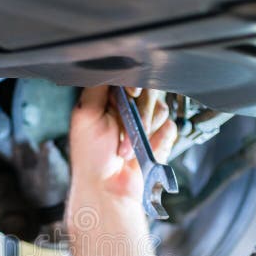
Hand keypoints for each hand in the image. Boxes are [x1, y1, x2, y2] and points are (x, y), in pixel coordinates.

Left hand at [68, 86, 176, 201]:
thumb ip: (96, 86)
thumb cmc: (91, 157)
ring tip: (126, 150)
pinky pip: (169, 127)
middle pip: (149, 91)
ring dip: (144, 130)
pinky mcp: (159, 138)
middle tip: (121, 131)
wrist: (108, 189)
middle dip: (138, 112)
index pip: (130, 78)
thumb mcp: (85, 114)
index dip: (133, 85)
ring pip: (161, 108)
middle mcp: (128, 109)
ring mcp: (145, 124)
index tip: (131, 94)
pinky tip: (142, 152)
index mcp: (108, 100)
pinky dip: (157, 141)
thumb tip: (107, 66)